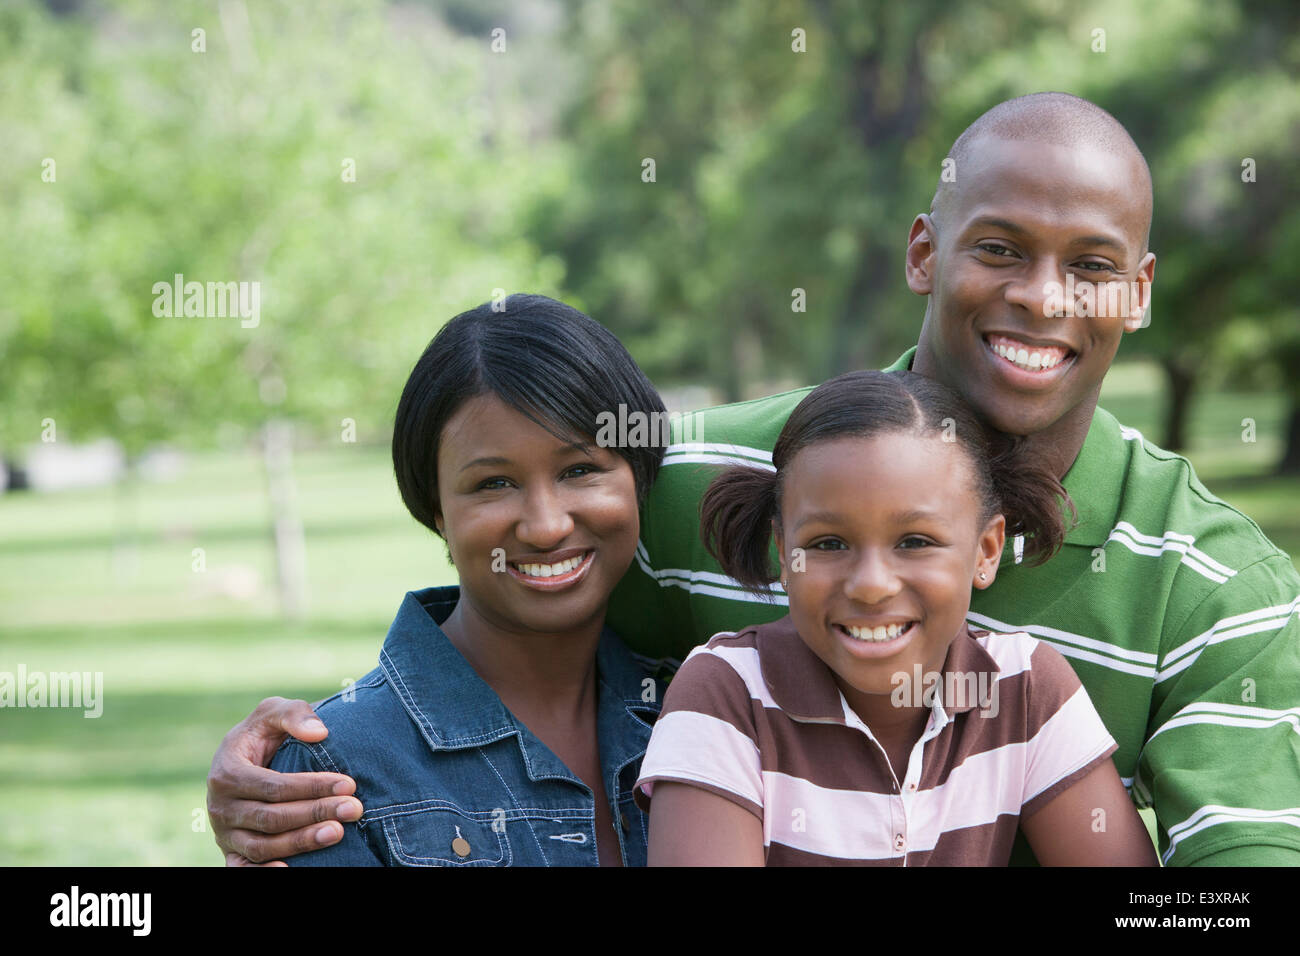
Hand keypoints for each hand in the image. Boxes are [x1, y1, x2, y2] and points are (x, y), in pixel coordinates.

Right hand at [207, 696, 363, 864]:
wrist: (242, 758)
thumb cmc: (262, 733)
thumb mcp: (272, 712)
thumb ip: (294, 714)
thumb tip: (319, 733)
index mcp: (227, 772)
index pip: (274, 786)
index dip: (312, 787)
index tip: (349, 784)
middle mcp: (220, 806)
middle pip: (272, 818)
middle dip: (315, 814)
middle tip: (353, 809)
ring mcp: (224, 833)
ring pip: (262, 846)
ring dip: (301, 843)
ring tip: (338, 833)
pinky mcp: (231, 851)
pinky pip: (241, 869)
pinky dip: (262, 873)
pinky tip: (290, 869)